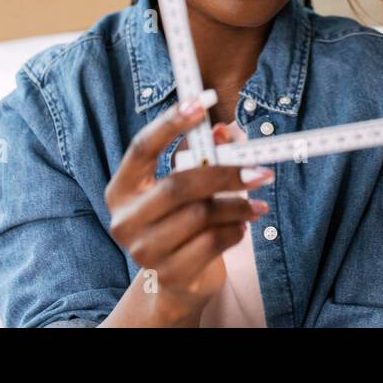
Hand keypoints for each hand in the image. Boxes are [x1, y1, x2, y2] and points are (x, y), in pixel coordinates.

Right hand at [104, 97, 272, 322]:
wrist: (179, 280)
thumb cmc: (182, 221)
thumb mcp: (186, 186)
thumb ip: (199, 157)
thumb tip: (222, 131)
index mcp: (121, 189)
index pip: (142, 147)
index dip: (170, 123)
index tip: (202, 101)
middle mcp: (125, 220)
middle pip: (178, 185)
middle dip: (225, 174)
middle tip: (261, 170)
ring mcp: (144, 250)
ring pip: (201, 215)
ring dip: (238, 206)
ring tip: (257, 204)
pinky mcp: (169, 274)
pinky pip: (212, 243)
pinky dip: (235, 231)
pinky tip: (242, 227)